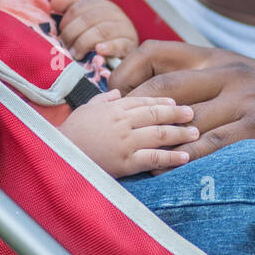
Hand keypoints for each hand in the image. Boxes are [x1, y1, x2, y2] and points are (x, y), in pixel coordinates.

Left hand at [50, 0, 138, 60]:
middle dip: (72, 34)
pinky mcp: (130, 46)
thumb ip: (69, 7)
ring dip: (83, 43)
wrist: (124, 60)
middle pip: (88, 19)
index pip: (78, 9)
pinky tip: (98, 51)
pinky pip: (118, 44)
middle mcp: (115, 14)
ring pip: (100, 31)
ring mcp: (125, 29)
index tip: (59, 35)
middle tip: (65, 48)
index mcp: (102, 5)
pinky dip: (108, 47)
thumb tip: (54, 2)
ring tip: (76, 55)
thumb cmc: (99, 41)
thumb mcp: (84, 22)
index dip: (65, 23)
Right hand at [58, 89, 199, 177]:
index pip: (143, 100)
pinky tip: (185, 156)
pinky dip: (171, 157)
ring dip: (179, 133)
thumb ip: (103, 100)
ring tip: (195, 133)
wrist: (59, 155)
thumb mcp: (85, 110)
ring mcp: (125, 142)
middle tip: (192, 113)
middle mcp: (122, 122)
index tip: (174, 102)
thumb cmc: (71, 133)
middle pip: (156, 115)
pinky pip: (154, 157)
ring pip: (159, 134)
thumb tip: (117, 93)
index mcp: (113, 108)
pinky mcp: (126, 162)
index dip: (161, 101)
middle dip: (176, 113)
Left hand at [108, 40, 254, 165]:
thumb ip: (208, 81)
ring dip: (152, 142)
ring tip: (130, 159)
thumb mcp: (248, 79)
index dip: (125, 74)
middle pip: (160, 87)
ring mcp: (245, 98)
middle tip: (113, 135)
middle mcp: (229, 71)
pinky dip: (182, 161)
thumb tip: (158, 99)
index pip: (156, 51)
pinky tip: (165, 173)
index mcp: (220, 57)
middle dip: (130, 113)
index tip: (111, 98)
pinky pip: (209, 146)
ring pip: (181, 120)